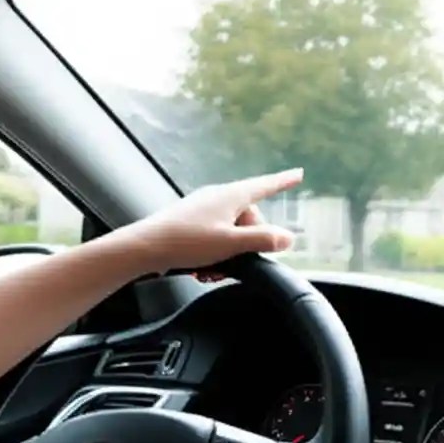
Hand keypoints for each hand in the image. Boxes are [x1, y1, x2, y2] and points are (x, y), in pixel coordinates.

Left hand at [119, 168, 303, 273]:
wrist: (145, 247)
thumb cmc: (187, 242)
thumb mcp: (231, 244)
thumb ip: (262, 240)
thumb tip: (289, 238)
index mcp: (231, 195)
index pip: (266, 186)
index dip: (284, 181)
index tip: (299, 173)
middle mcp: (218, 197)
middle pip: (249, 218)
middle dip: (248, 242)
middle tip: (236, 260)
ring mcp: (204, 208)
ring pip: (231, 231)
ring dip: (229, 254)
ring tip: (214, 269)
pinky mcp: (191, 222)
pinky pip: (214, 236)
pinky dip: (215, 253)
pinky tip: (203, 268)